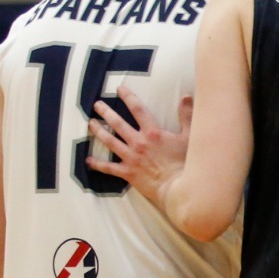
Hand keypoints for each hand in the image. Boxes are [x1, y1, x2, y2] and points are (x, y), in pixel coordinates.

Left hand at [84, 84, 186, 202]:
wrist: (178, 188)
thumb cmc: (186, 163)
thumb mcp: (190, 137)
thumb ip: (186, 115)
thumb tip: (186, 96)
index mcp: (152, 132)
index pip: (137, 109)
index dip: (128, 97)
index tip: (119, 89)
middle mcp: (138, 142)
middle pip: (117, 123)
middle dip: (105, 112)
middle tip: (97, 105)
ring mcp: (131, 157)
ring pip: (110, 141)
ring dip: (99, 131)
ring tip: (90, 123)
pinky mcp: (127, 172)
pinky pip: (108, 168)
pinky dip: (97, 164)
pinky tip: (88, 160)